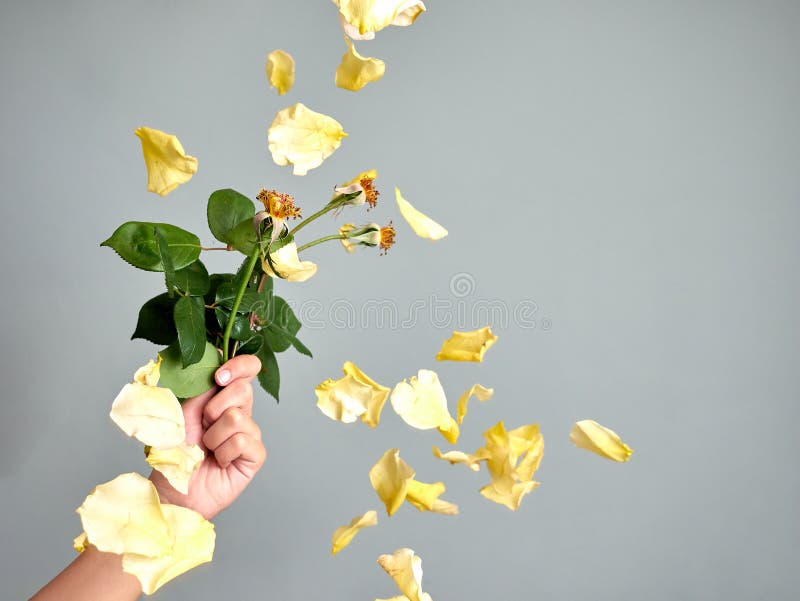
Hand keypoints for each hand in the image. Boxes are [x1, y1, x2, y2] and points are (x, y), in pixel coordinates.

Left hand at [149, 355, 265, 518]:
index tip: (219, 377)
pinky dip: (224, 452)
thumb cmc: (175, 451)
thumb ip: (202, 385)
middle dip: (214, 408)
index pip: (248, 369)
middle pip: (243, 390)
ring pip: (238, 418)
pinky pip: (244, 441)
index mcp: (224, 397)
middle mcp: (241, 412)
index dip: (240, 365)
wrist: (173, 487)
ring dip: (214, 436)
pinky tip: (219, 463)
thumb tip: (217, 355)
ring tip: (207, 449)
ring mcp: (250, 434)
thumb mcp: (184, 409)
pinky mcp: (255, 455)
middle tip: (202, 426)